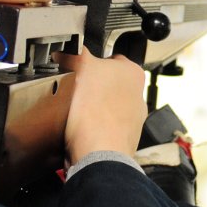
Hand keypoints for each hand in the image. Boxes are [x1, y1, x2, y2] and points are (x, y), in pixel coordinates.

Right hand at [58, 50, 146, 165]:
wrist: (98, 155)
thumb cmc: (97, 113)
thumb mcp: (84, 68)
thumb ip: (78, 54)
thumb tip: (69, 51)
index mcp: (134, 73)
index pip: (110, 57)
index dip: (90, 60)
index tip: (78, 66)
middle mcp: (137, 95)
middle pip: (109, 82)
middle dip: (92, 84)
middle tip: (75, 87)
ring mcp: (131, 119)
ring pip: (106, 105)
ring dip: (91, 106)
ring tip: (76, 109)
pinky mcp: (120, 138)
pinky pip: (102, 125)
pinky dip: (92, 125)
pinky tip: (80, 126)